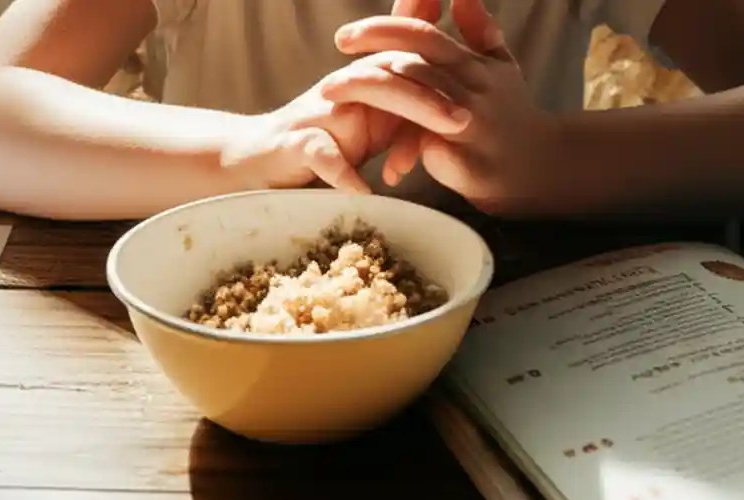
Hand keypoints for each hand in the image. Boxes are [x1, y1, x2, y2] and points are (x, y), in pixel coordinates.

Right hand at [221, 0, 469, 193]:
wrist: (259, 156)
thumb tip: (459, 111)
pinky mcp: (295, 142)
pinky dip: (340, 173)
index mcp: (369, 79)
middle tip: (464, 122)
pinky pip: (320, 153)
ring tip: (419, 154)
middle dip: (430, 98)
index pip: (413, 66)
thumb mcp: (372, 119)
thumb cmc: (323, 140)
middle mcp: (347, 87)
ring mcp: (320, 112)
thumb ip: (410, 107)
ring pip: (360, 102)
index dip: (448, 78)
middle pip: (393, 76)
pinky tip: (361, 190)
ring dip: (390, 124)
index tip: (484, 102)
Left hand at [328, 0, 561, 214]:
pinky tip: (381, 163)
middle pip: (413, 61)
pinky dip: (400, 154)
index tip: (346, 36)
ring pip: (412, 100)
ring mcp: (469, 119)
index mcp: (472, 64)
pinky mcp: (465, 154)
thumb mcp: (500, 69)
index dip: (383, 30)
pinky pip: (422, 148)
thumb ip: (481, 33)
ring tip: (331, 101)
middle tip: (330, 67)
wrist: (534, 168)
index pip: (423, 35)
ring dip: (368, 97)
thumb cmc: (510, 116)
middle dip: (367, 61)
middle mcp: (471, 86)